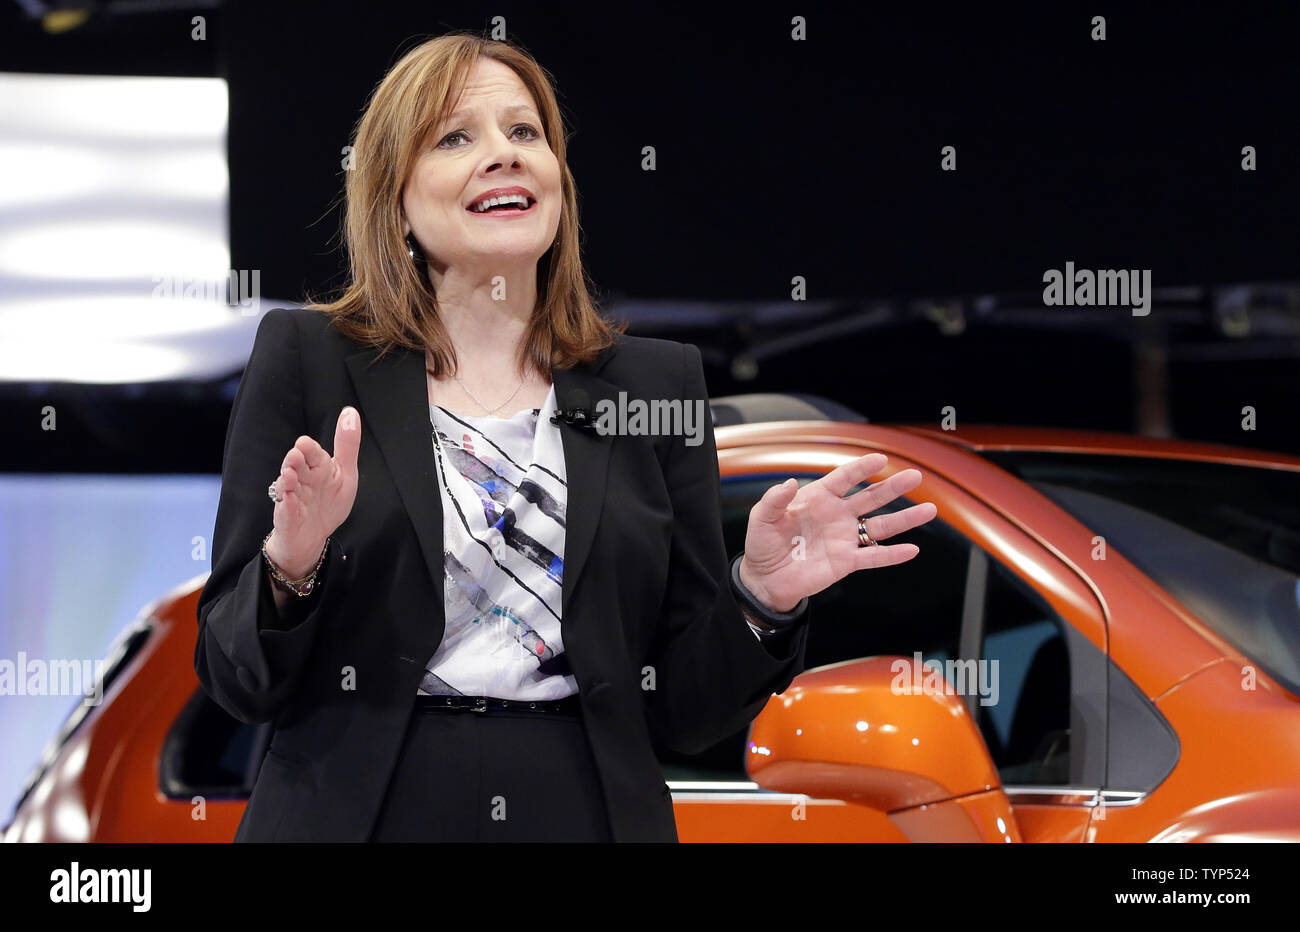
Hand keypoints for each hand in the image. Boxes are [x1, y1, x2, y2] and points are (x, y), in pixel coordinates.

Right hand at [265, 406, 361, 577]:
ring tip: (289, 474)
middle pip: (295, 466)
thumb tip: (350, 412)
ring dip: (287, 480)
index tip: (304, 443)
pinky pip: (284, 510)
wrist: (313, 537)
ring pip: (286, 486)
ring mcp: (292, 498)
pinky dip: (286, 505)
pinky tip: (288, 499)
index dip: (308, 448)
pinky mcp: (286, 517)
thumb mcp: (345, 474)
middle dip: (294, 461)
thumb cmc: (328, 502)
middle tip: (296, 454)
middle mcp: (302, 480)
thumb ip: (347, 445)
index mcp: (317, 467)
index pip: (312, 453)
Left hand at [737, 453, 937, 611]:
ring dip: (904, 518)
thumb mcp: (762, 518)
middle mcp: (837, 515)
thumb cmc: (763, 544)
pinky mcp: (846, 562)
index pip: (844, 479)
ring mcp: (844, 538)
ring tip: (929, 510)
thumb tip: (790, 483)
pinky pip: (873, 556)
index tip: (880, 459)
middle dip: (893, 487)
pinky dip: (892, 554)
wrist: (765, 578)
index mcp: (818, 498)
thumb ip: (775, 499)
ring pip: (880, 525)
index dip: (861, 468)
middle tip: (915, 475)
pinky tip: (912, 549)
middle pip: (871, 498)